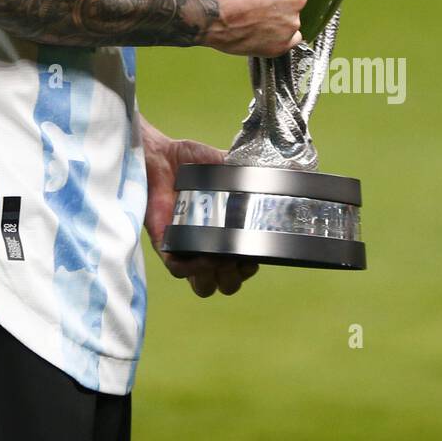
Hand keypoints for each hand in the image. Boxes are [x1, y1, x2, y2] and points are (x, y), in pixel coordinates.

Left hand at [142, 123, 258, 297]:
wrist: (160, 153)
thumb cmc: (191, 161)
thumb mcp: (223, 165)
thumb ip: (247, 173)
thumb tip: (281, 167)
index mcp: (223, 233)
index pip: (243, 268)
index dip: (250, 269)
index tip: (255, 256)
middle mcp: (206, 246)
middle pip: (227, 285)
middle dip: (235, 278)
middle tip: (235, 258)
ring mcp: (185, 248)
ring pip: (203, 287)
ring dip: (216, 278)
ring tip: (220, 258)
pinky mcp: (165, 245)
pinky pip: (178, 271)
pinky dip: (192, 269)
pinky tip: (204, 254)